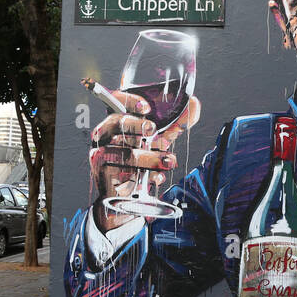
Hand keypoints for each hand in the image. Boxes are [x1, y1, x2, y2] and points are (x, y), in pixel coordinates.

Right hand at [89, 86, 200, 232]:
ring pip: (125, 153)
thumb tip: (195, 104)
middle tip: (152, 129)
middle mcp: (105, 135)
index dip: (130, 101)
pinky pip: (125, 174)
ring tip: (169, 161)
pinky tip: (159, 177)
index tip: (147, 108)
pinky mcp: (103, 174)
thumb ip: (175, 125)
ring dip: (150, 157)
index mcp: (116, 122)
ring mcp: (101, 154)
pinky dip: (145, 176)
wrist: (126, 195)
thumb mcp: (159, 141)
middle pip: (116, 123)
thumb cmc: (142, 161)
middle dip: (137, 125)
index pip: (116, 103)